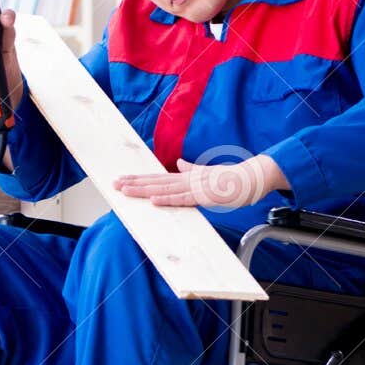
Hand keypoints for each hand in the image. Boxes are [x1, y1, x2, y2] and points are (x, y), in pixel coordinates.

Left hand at [114, 155, 287, 208]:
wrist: (250, 178)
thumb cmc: (230, 178)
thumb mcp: (207, 173)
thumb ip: (192, 169)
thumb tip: (179, 164)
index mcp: (186, 177)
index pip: (158, 178)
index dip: (139, 178)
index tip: (123, 179)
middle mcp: (186, 180)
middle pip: (155, 182)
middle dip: (134, 183)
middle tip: (114, 184)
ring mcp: (194, 187)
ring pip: (163, 189)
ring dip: (143, 190)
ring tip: (125, 190)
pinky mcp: (203, 196)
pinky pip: (182, 199)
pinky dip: (167, 200)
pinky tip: (153, 200)